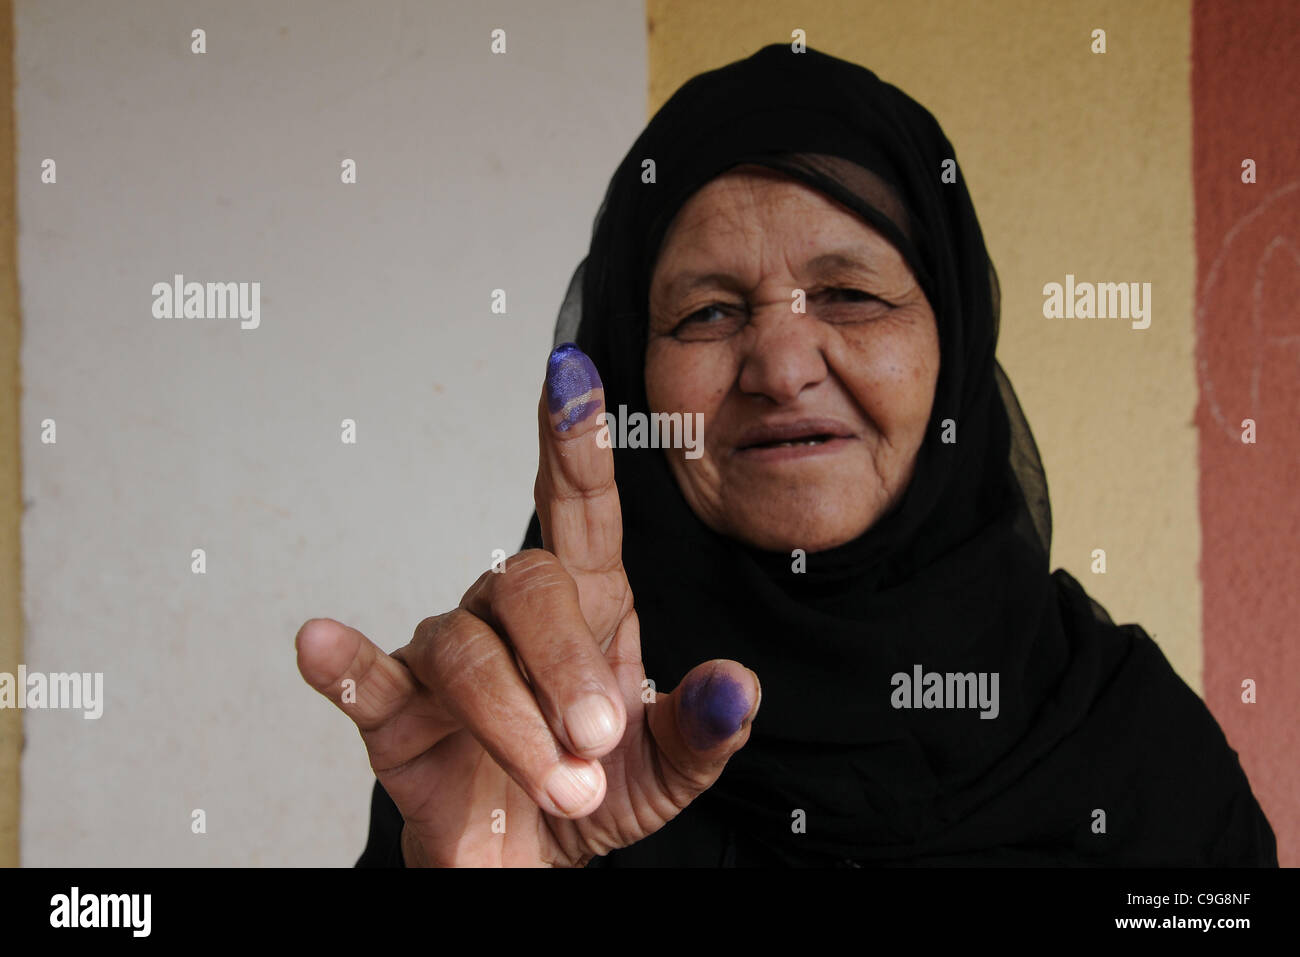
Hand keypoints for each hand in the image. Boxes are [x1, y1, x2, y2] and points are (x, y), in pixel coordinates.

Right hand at [296, 343, 760, 865]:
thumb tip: (737, 688)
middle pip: (527, 584)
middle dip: (565, 663)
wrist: (529, 863)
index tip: (570, 371)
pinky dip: (344, 666)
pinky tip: (321, 644)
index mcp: (588, 607)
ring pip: (467, 652)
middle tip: (596, 741)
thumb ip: (702, 728)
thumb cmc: (594, 794)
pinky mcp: (396, 718)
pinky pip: (366, 681)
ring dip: (514, 722)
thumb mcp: (669, 768)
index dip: (574, 441)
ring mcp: (448, 661)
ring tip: (560, 787)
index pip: (580, 507)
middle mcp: (511, 616)